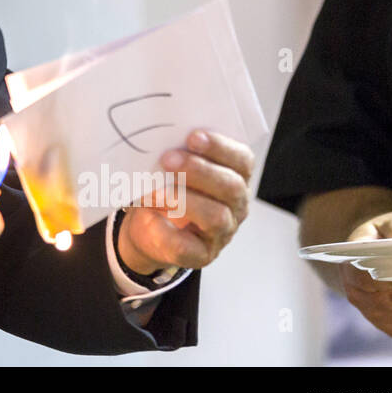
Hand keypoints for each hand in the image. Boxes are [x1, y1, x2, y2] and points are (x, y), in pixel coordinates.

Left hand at [116, 129, 253, 275]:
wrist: (148, 226)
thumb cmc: (167, 187)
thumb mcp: (172, 167)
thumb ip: (177, 153)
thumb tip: (161, 138)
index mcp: (235, 177)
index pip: (242, 160)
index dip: (220, 147)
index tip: (193, 136)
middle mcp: (236, 206)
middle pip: (232, 187)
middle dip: (200, 171)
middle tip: (168, 160)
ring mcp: (222, 233)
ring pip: (216, 217)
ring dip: (185, 200)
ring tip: (158, 190)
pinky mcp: (201, 255)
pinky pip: (187, 247)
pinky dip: (166, 231)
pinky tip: (150, 217)